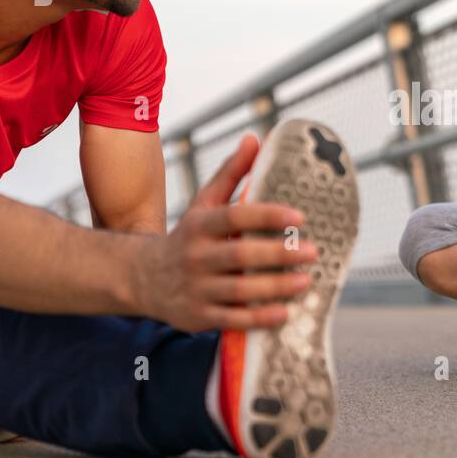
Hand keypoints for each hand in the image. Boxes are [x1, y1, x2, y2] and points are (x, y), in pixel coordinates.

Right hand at [137, 133, 317, 331]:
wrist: (143, 278)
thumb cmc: (188, 236)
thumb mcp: (204, 203)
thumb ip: (231, 173)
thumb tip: (255, 139)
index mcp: (199, 225)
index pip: (235, 216)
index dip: (267, 215)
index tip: (299, 216)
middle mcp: (195, 256)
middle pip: (241, 255)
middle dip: (279, 254)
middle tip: (313, 251)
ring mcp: (196, 288)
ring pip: (239, 290)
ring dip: (275, 287)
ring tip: (306, 281)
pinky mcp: (198, 315)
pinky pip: (232, 319)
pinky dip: (259, 318)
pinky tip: (284, 312)